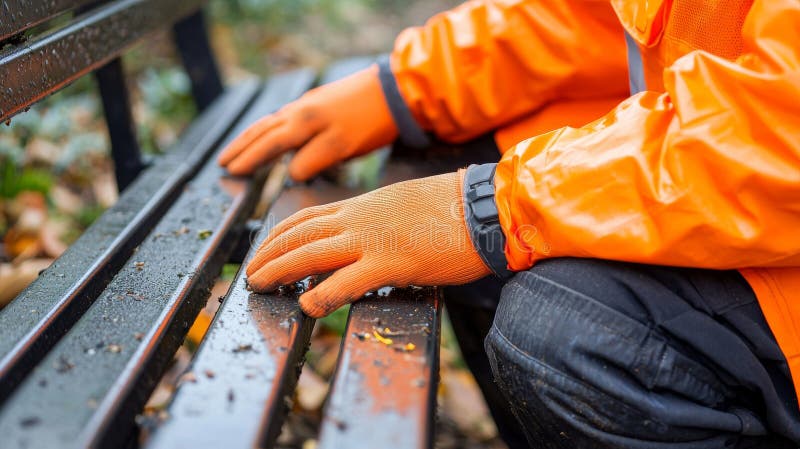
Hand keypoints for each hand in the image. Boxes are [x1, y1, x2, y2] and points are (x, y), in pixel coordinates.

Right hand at [218, 65, 397, 180]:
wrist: (393, 90)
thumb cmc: (371, 121)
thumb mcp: (343, 146)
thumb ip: (314, 160)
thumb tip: (292, 172)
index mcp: (304, 123)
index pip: (270, 145)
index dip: (252, 160)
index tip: (232, 173)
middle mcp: (300, 111)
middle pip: (264, 132)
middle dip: (242, 148)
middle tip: (222, 162)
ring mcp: (307, 105)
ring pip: (270, 123)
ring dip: (250, 138)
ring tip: (235, 151)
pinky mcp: (317, 102)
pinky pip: (281, 118)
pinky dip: (267, 128)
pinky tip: (269, 133)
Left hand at [246, 171, 490, 316]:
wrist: (483, 207)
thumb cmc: (451, 209)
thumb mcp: (402, 205)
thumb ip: (376, 219)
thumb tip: (362, 238)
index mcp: (361, 206)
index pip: (306, 218)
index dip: (278, 235)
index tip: (263, 249)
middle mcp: (358, 219)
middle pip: (298, 235)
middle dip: (268, 255)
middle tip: (250, 273)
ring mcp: (371, 240)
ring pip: (309, 254)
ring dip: (279, 271)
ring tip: (259, 286)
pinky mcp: (390, 263)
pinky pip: (346, 281)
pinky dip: (321, 295)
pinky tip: (306, 307)